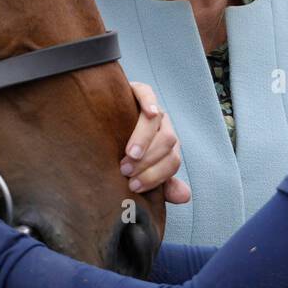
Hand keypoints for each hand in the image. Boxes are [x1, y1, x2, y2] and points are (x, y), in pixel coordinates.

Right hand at [122, 82, 190, 204]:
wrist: (102, 121)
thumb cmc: (123, 152)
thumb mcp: (139, 170)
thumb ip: (161, 185)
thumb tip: (184, 196)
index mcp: (168, 148)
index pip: (173, 161)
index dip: (156, 176)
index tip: (133, 187)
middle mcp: (164, 127)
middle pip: (168, 141)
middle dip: (148, 160)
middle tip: (126, 171)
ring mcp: (152, 108)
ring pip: (158, 122)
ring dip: (144, 140)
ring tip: (129, 154)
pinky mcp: (137, 91)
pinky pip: (148, 94)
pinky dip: (150, 103)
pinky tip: (148, 113)